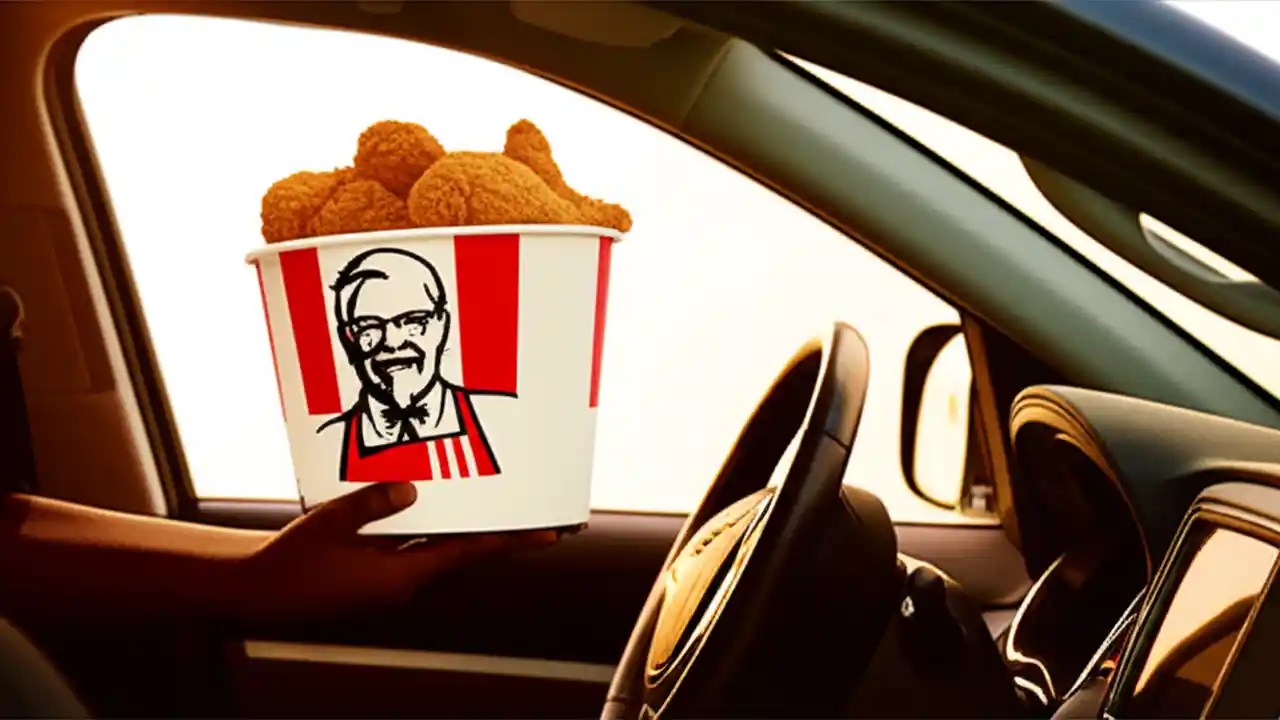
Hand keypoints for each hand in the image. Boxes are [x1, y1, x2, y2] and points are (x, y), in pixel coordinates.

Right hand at [233, 483, 556, 622]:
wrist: (255, 593)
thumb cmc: (290, 562)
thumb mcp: (331, 523)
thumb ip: (373, 503)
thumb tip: (412, 489)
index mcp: (400, 576)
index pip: (469, 554)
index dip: (511, 542)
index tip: (548, 535)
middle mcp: (403, 585)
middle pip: (463, 556)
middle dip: (497, 538)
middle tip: (534, 520)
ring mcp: (390, 586)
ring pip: (440, 555)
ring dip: (465, 536)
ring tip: (492, 512)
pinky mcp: (376, 582)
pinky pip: (416, 555)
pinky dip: (433, 537)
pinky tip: (431, 514)